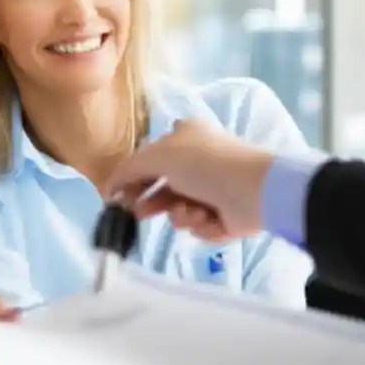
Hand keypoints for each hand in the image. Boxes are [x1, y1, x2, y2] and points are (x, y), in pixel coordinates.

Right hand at [106, 119, 273, 241]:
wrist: (255, 190)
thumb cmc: (205, 164)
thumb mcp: (158, 157)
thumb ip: (127, 170)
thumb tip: (110, 187)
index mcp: (185, 138)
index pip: (150, 158)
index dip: (132, 177)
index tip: (117, 197)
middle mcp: (199, 162)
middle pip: (162, 188)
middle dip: (152, 202)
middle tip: (140, 213)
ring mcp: (213, 190)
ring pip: (179, 210)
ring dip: (180, 215)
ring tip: (191, 212)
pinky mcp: (225, 216)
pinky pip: (199, 226)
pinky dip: (200, 225)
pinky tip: (209, 219)